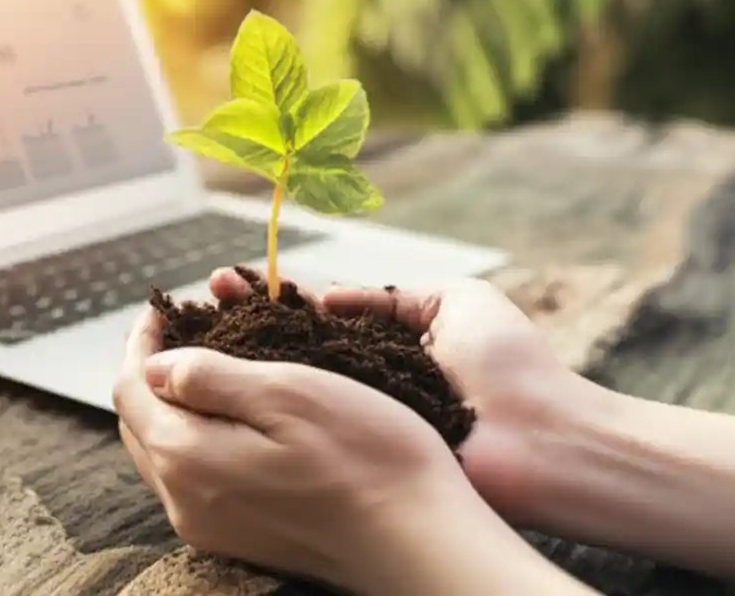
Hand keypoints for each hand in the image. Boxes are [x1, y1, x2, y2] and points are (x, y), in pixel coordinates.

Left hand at [113, 307, 591, 594]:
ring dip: (175, 405)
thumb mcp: (287, 391)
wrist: (419, 542)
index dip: (141, 340)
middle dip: (153, 370)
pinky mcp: (239, 539)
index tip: (164, 307)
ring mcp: (209, 527)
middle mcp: (184, 500)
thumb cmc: (365, 457)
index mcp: (185, 456)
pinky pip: (194, 479)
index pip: (131, 387)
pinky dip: (199, 438)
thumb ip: (208, 377)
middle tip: (185, 328)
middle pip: (140, 422)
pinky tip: (236, 418)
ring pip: (164, 452)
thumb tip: (155, 364)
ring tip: (212, 365)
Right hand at [207, 269, 597, 525]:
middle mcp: (362, 383)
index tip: (222, 280)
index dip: (266, 297)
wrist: (545, 439)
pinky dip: (263, 409)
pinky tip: (222, 388)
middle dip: (237, 326)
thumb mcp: (458, 302)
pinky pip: (304, 429)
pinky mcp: (356, 456)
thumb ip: (392, 295)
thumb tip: (326, 296)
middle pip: (286, 350)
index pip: (310, 315)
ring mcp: (356, 421)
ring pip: (284, 390)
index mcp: (384, 345)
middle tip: (194, 305)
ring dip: (236, 364)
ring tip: (189, 339)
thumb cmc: (511, 367)